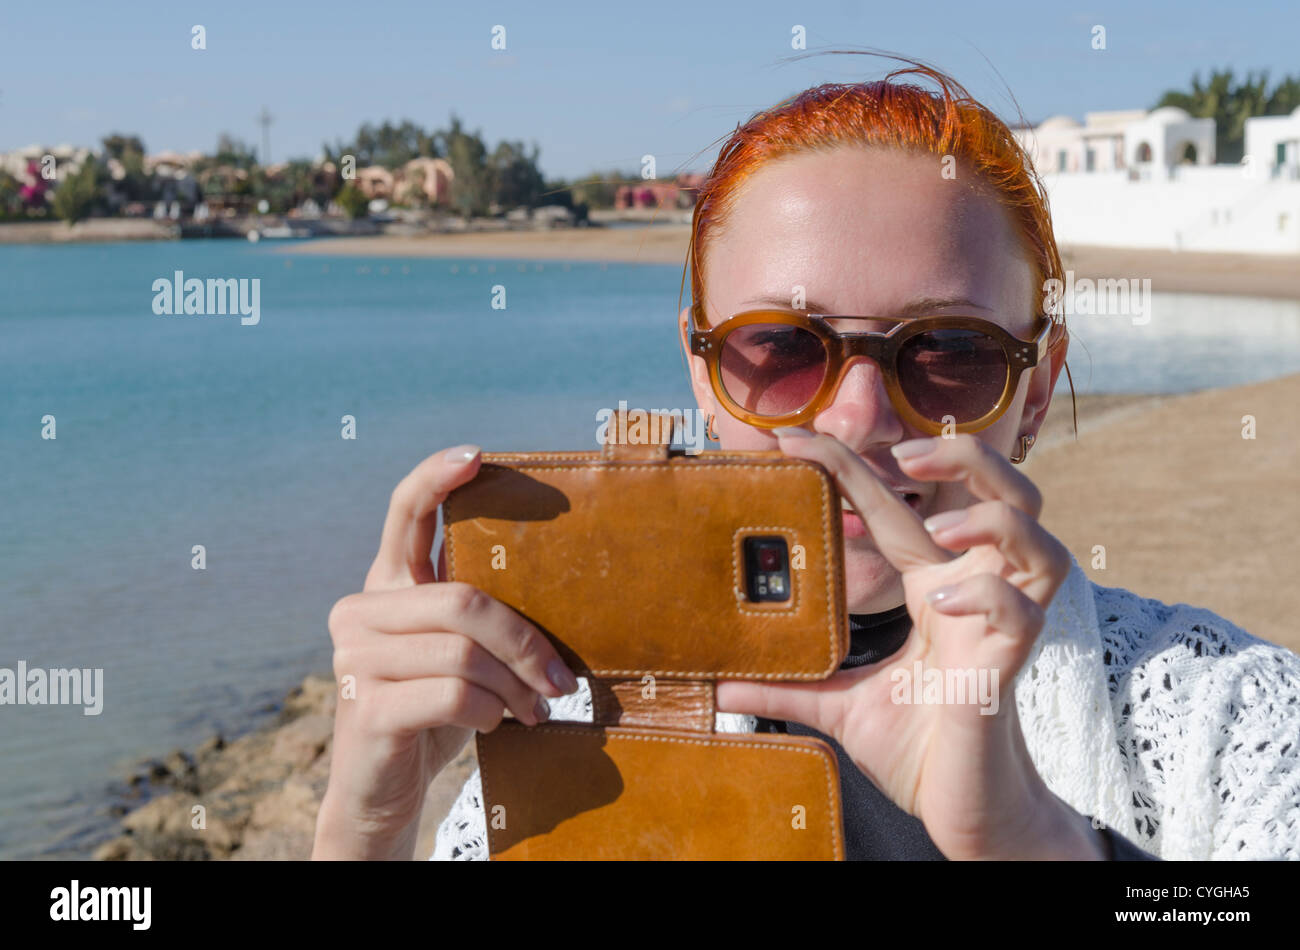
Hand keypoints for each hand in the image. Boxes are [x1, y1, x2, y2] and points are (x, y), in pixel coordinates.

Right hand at [312, 444, 579, 859]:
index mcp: (386, 587)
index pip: (403, 514)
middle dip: (526, 641)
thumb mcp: (458, 656)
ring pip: (463, 652)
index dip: (436, 477)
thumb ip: (478, 617)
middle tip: (563, 680)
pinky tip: (495, 724)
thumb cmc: (435, 713)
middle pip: (464, 599)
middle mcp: (359, 613)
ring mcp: (353, 660)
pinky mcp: (365, 709)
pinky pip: (454, 694)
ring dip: (516, 687)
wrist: (382, 791)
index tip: (478, 456)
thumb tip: (566, 587)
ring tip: (537, 710)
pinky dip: (491, 711)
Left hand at [715, 431, 1102, 858]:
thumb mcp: (839, 708)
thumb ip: (787, 687)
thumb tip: (715, 687)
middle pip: (1004, 491)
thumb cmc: (917, 748)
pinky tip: (943, 601)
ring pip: (1036, 535)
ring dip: (990, 515)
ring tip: (936, 529)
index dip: (851, 468)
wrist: (959, 810)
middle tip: (902, 456)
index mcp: (933, 588)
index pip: (897, 511)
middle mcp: (973, 591)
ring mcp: (999, 623)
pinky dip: (986, 593)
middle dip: (963, 455)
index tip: (792, 441)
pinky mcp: (1011, 663)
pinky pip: (1022, 609)